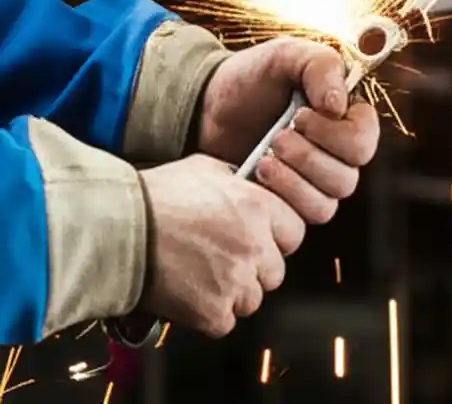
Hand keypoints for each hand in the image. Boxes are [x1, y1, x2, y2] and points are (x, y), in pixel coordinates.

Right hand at [138, 155, 304, 337]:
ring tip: (202, 279)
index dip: (275, 239)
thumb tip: (246, 184)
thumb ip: (236, 180)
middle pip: (275, 272)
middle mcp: (254, 246)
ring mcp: (236, 281)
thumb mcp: (204, 169)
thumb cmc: (153, 197)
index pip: (294, 233)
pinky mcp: (213, 311)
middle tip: (225, 263)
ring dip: (233, 295)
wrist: (115, 230)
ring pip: (252, 300)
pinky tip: (189, 297)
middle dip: (255, 270)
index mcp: (258, 208)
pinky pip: (225, 323)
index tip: (259, 241)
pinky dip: (208, 316)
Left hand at [198, 37, 379, 223]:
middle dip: (311, 154)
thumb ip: (321, 67)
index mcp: (345, 115)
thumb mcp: (285, 56)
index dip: (339, 131)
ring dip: (298, 174)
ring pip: (333, 195)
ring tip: (266, 155)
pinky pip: (312, 213)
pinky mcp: (296, 201)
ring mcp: (319, 180)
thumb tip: (339, 106)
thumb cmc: (249, 79)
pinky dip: (287, 193)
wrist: (206, 110)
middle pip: (351, 171)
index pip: (366, 136)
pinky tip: (260, 173)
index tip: (302, 114)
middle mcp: (339, 151)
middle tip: (279, 135)